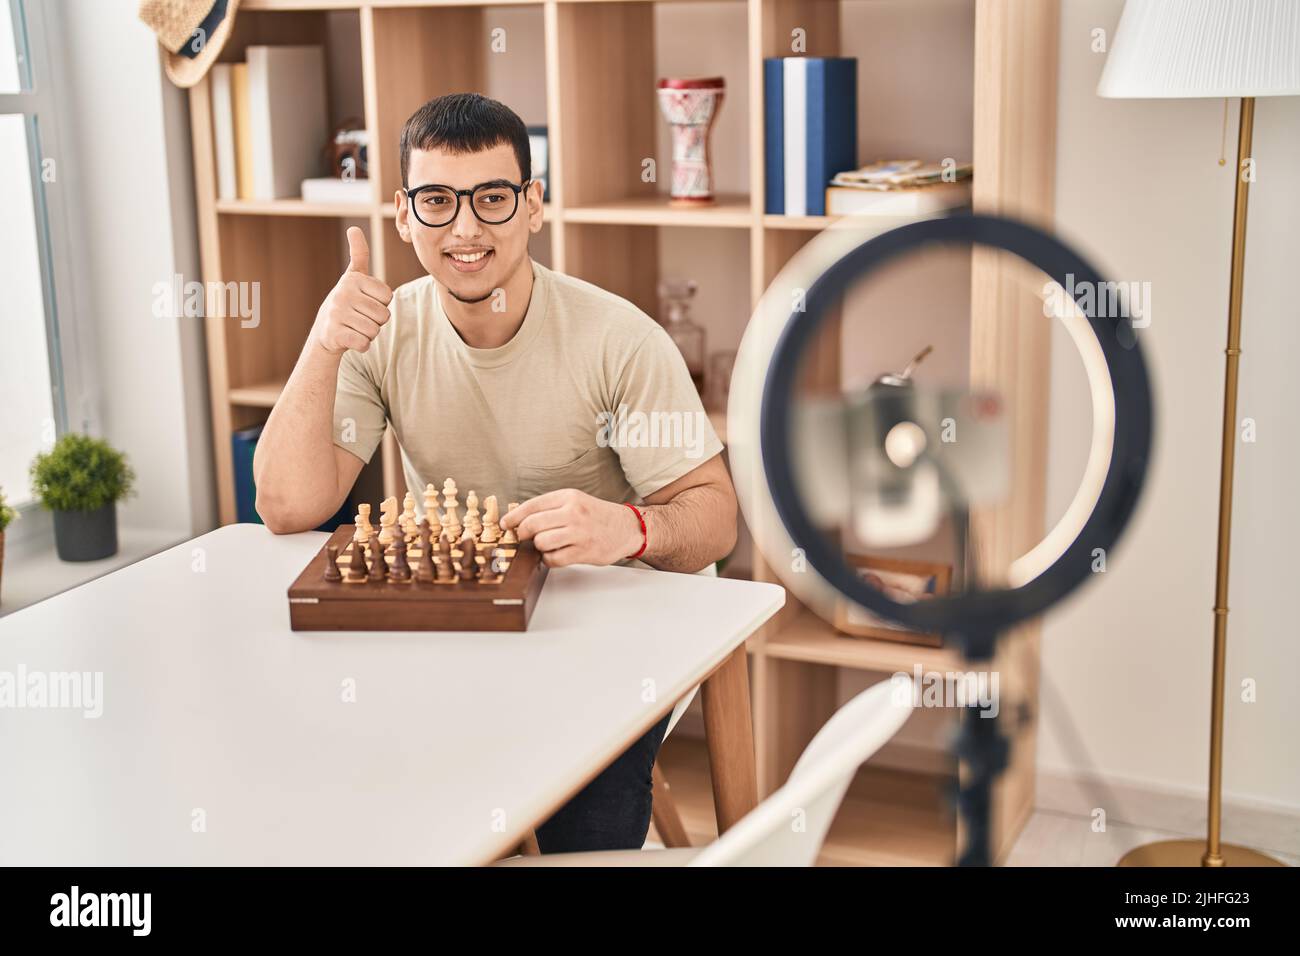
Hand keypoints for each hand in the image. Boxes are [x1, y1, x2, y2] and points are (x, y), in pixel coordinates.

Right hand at [311, 227, 393, 354]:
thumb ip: (359, 254)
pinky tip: (350, 339)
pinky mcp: (334, 333)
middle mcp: (343, 293)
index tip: (365, 303)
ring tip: (354, 327)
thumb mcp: (353, 277)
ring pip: (375, 330)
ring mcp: (337, 313)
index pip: (388, 297)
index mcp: (353, 279)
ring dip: (369, 334)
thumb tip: (354, 228)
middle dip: (376, 321)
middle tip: (359, 318)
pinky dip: (362, 345)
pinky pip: (364, 343)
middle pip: (383, 315)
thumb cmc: (347, 302)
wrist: (325, 332)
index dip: (381, 304)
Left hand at [501, 489, 642, 567]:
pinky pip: (553, 559)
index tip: (506, 524)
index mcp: (568, 497)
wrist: (627, 528)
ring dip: (539, 547)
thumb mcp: (575, 502)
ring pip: (541, 542)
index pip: (532, 506)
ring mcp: (579, 533)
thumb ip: (551, 508)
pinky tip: (556, 554)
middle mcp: (573, 513)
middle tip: (524, 537)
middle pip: (532, 525)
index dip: (513, 517)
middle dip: (523, 534)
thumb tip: (520, 519)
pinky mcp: (583, 552)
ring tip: (547, 545)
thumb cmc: (597, 516)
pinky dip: (549, 559)